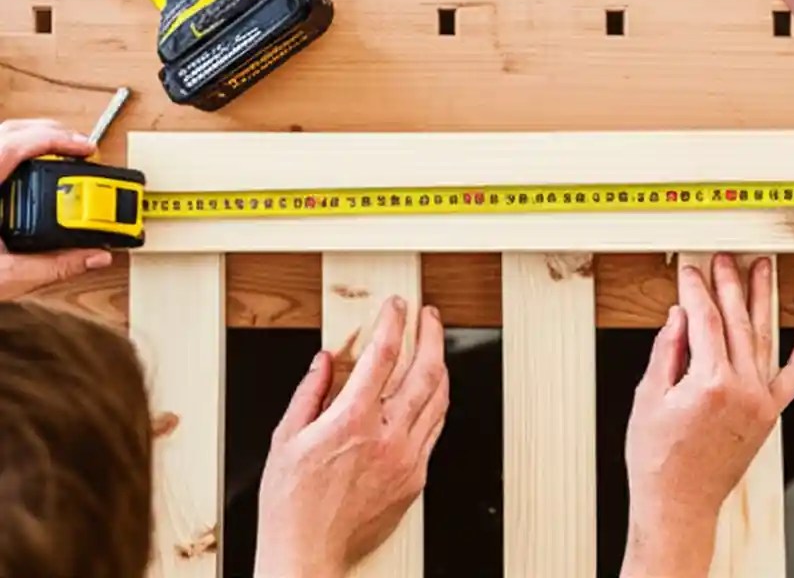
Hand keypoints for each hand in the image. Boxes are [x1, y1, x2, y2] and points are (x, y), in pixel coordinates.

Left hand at [0, 119, 112, 299]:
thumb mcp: (6, 274)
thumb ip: (55, 264)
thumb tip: (91, 256)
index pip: (19, 143)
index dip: (59, 140)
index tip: (85, 149)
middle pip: (11, 130)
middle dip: (51, 133)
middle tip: (80, 149)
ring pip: (0, 139)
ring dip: (32, 142)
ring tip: (59, 158)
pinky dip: (16, 158)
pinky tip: (29, 178)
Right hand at [254, 296, 449, 577]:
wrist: (307, 553)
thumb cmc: (291, 504)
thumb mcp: (287, 438)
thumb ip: (310, 392)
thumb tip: (325, 362)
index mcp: (352, 421)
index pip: (383, 356)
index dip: (394, 323)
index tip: (397, 307)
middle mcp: (387, 438)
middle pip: (425, 371)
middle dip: (432, 335)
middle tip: (430, 317)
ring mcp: (406, 459)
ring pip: (439, 400)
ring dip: (441, 367)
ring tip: (435, 348)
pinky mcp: (415, 479)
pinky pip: (435, 431)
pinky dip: (436, 404)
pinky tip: (431, 394)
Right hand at [621, 254, 793, 577]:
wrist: (678, 504)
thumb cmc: (658, 460)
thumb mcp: (648, 398)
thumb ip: (667, 351)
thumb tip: (679, 316)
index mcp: (708, 382)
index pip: (703, 320)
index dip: (695, 291)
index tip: (689, 273)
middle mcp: (741, 388)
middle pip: (736, 322)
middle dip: (728, 285)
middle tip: (725, 259)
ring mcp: (760, 401)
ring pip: (764, 338)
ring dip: (763, 300)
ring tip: (763, 270)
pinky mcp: (769, 414)